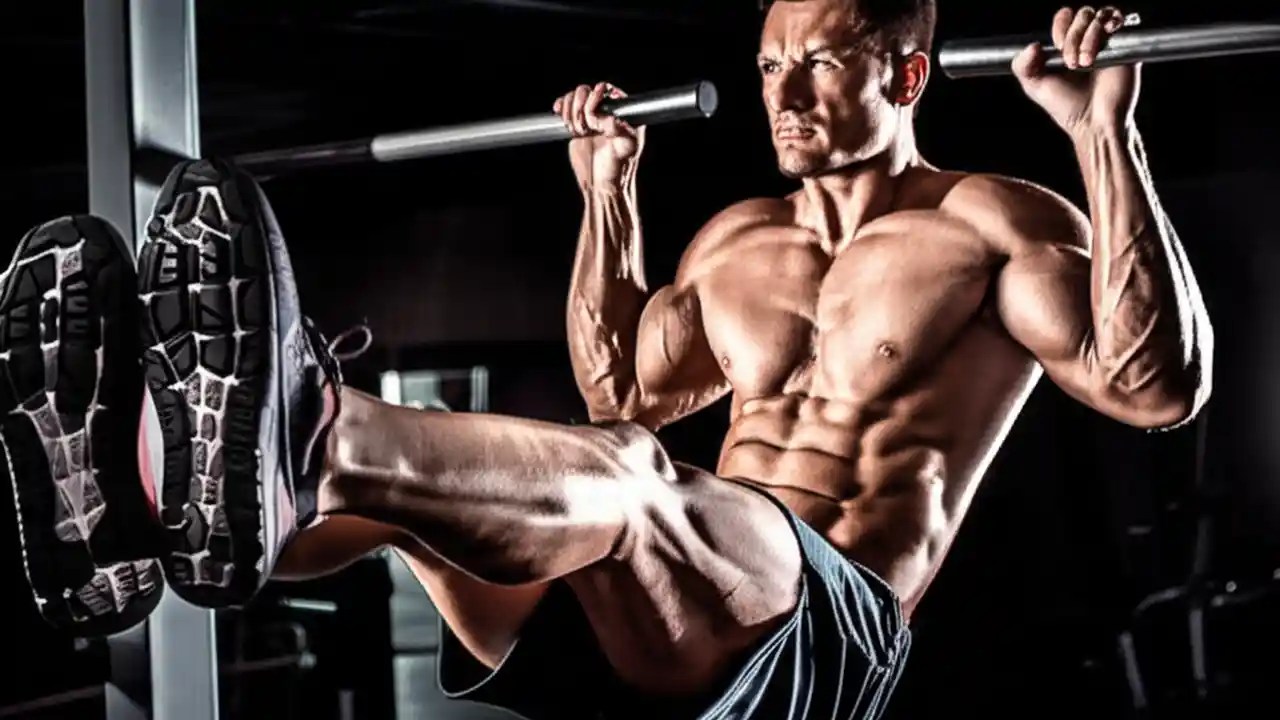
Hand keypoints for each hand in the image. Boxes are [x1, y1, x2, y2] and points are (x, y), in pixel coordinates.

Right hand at [554, 82, 644, 191]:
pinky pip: (564, 106)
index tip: (592, 113)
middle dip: (580, 107)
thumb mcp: (625, 148)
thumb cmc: (618, 168)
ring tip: (577, 130)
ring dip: (570, 111)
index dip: (596, 97)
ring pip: (573, 97)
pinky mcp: (576, 124)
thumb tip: (607, 117)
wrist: (600, 184)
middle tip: (585, 127)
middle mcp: (606, 111)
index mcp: (622, 113)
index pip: (607, 91)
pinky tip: (561, 117)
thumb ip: (620, 130)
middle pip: (586, 91)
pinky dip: (560, 108)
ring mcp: (589, 116)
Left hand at [1012, 6, 1140, 135]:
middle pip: (1083, 14)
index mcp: (1067, 45)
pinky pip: (1121, 21)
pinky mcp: (1125, 46)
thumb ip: (1023, 66)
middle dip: (1074, 36)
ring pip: (1100, 16)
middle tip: (1072, 63)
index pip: (1065, 17)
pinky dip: (1111, 24)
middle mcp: (1088, 40)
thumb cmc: (1066, 105)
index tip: (1057, 47)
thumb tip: (1032, 45)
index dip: (1061, 26)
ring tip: (1086, 63)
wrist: (1093, 121)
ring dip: (1089, 37)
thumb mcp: (1035, 86)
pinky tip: (1103, 43)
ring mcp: (1108, 42)